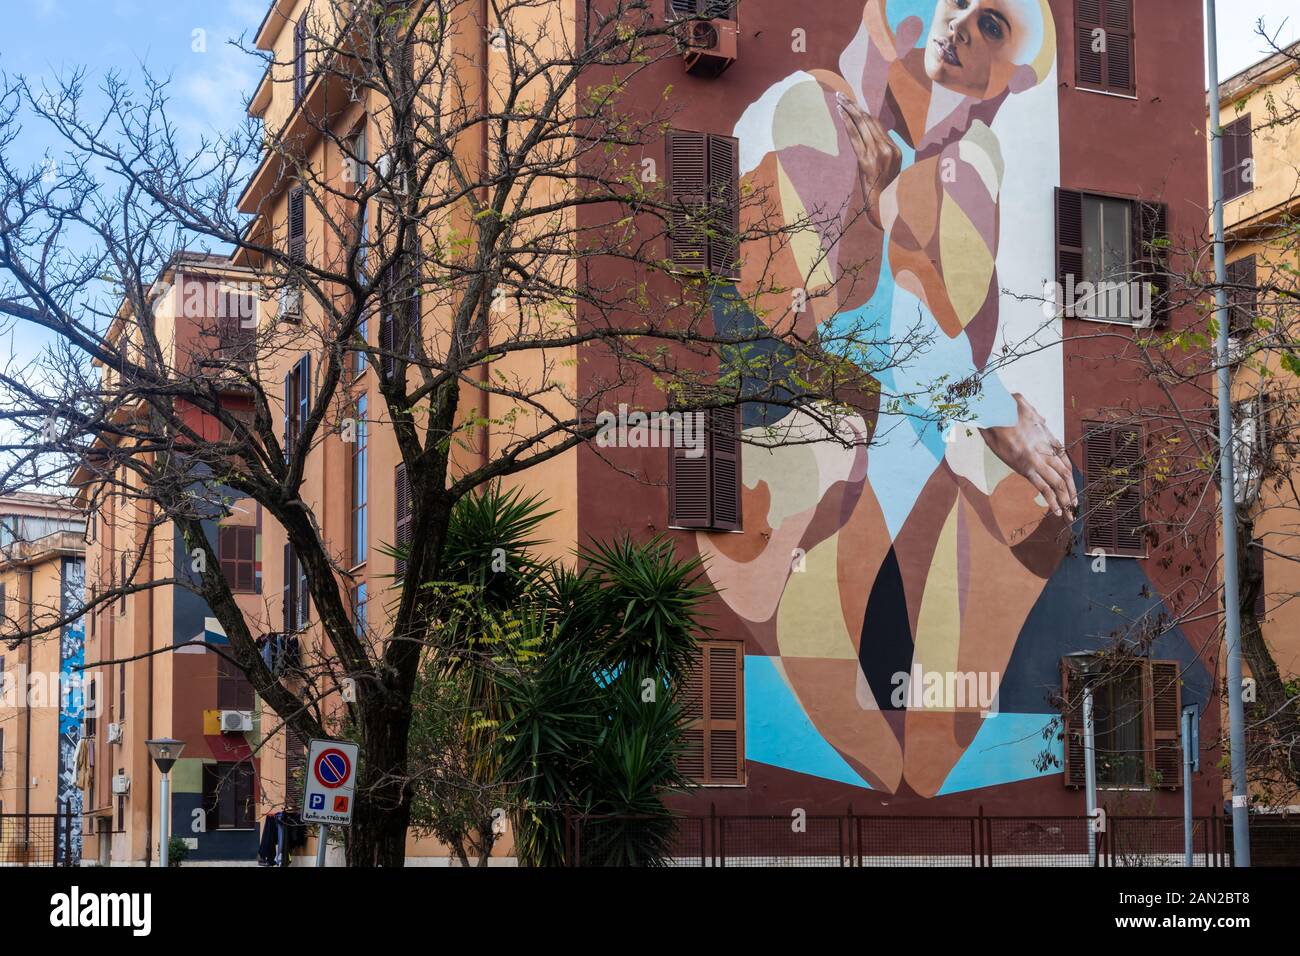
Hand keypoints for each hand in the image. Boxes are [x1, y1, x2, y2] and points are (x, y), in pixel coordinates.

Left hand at [836, 92, 900, 229]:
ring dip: (849, 110)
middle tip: (842, 95)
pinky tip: (840, 113)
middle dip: (854, 106)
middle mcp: (888, 149)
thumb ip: (883, 155)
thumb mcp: (888, 172)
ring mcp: (877, 154)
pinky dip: (847, 123)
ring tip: (839, 99)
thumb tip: (871, 142)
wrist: (883, 208)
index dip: (864, 113)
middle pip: (869, 121)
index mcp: (895, 151)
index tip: (853, 104)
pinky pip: (855, 137)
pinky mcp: (865, 160)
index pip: (877, 126)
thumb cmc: (883, 193)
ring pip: (862, 124)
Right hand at [979, 394, 1077, 517]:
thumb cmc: (1005, 408)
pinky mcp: (1025, 467)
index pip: (1064, 460)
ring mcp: (1036, 459)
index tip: (1072, 486)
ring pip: (1058, 482)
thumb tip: (1041, 419)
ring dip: (1065, 499)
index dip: (1069, 475)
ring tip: (1069, 514)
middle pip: (1065, 474)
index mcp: (1046, 437)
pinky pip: (1043, 487)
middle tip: (1075, 506)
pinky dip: (1051, 500)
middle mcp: (1045, 450)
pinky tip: (1056, 510)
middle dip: (1072, 492)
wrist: (994, 410)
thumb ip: (1036, 415)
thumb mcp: (1025, 407)